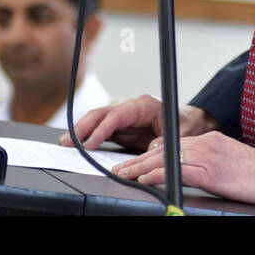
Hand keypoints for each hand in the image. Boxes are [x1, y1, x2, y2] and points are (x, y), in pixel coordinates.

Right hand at [58, 94, 218, 151]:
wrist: (188, 123)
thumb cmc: (185, 125)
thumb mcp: (180, 134)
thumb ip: (165, 141)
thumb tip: (150, 149)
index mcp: (143, 105)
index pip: (117, 116)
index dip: (102, 129)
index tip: (90, 143)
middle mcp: (130, 108)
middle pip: (102, 114)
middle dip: (83, 127)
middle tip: (68, 141)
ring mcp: (125, 118)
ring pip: (98, 120)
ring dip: (82, 131)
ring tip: (66, 143)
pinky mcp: (122, 128)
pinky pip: (102, 130)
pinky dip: (89, 136)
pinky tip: (78, 144)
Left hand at [112, 130, 254, 209]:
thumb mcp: (229, 161)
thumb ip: (208, 161)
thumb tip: (191, 171)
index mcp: (210, 140)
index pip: (172, 144)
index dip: (151, 154)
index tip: (137, 161)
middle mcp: (205, 144)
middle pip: (164, 150)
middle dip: (139, 160)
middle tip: (122, 168)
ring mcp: (206, 156)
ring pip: (165, 159)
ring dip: (141, 168)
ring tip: (125, 174)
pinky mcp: (209, 171)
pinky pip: (176, 171)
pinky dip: (157, 175)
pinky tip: (144, 179)